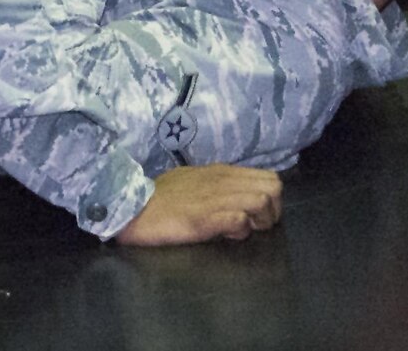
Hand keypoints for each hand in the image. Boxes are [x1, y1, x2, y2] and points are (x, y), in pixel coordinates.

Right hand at [114, 165, 282, 245]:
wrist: (133, 207)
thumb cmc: (160, 197)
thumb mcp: (193, 181)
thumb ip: (215, 186)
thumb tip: (233, 199)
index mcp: (222, 172)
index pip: (269, 177)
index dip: (271, 200)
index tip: (258, 216)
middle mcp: (223, 180)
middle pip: (274, 187)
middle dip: (272, 211)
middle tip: (255, 226)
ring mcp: (215, 197)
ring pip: (262, 200)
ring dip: (258, 221)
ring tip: (239, 231)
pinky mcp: (205, 218)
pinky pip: (239, 219)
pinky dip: (239, 230)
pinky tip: (225, 235)